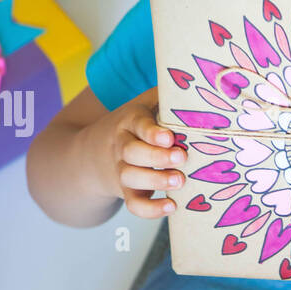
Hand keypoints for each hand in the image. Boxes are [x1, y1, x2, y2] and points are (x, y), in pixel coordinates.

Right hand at [100, 86, 186, 218]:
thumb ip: (165, 96)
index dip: (151, 132)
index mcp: (130, 122)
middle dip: (157, 157)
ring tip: (180, 181)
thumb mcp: (143, 105)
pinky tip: (172, 207)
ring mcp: (122, 171)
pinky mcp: (127, 192)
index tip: (169, 137)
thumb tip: (199, 79)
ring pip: (132, 177)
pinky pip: (134, 205)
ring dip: (156, 181)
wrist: (91, 155)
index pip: (137, 125)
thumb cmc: (133, 127)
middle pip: (132, 152)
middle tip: (182, 158)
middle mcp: (122, 146)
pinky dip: (151, 210)